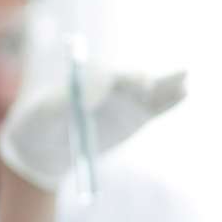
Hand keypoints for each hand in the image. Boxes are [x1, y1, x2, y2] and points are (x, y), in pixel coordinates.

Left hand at [0, 69, 186, 190]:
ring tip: (183, 81)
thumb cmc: (38, 123)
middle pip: (134, 79)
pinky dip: (170, 102)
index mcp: (89, 79)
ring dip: (167, 85)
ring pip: (152, 90)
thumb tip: (93, 92)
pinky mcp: (139, 117)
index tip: (125, 86)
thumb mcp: (42, 114)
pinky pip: (157, 108)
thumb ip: (62, 101)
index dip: (119, 80)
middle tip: (150, 85)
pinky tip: (184, 93)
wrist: (45, 145)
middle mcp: (113, 85)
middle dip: (144, 80)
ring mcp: (129, 100)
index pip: (109, 76)